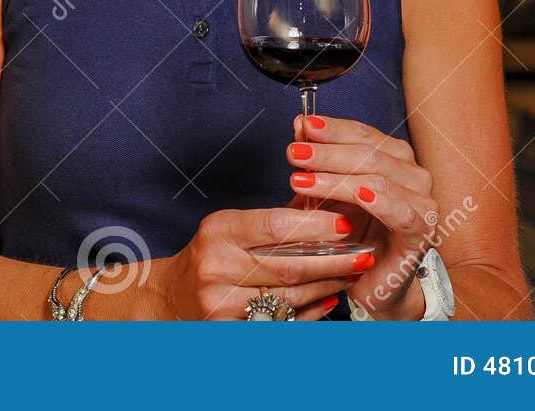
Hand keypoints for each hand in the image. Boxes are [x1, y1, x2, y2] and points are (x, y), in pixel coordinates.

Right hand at [144, 205, 366, 319]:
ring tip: (352, 274)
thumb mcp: (230, 228)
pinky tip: (330, 299)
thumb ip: (273, 221)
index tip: (347, 222)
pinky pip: (284, 323)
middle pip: (290, 266)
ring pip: (291, 297)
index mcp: (219, 232)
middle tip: (365, 252)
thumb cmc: (210, 256)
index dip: (316, 225)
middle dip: (334, 260)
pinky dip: (311, 311)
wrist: (169, 298)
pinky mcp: (230, 332)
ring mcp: (223, 304)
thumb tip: (325, 202)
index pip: (276, 226)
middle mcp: (218, 267)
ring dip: (328, 286)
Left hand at [286, 113, 438, 318]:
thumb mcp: (328, 192)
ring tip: (303, 180)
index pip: (364, 134)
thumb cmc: (351, 234)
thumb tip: (300, 125)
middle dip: (328, 151)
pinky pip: (402, 212)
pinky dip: (379, 201)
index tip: (303, 125)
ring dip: (338, 178)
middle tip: (295, 154)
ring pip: (379, 178)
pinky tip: (358, 195)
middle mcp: (413, 176)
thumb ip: (317, 160)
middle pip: (370, 153)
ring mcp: (422, 204)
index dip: (333, 129)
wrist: (372, 281)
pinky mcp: (422, 233)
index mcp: (394, 159)